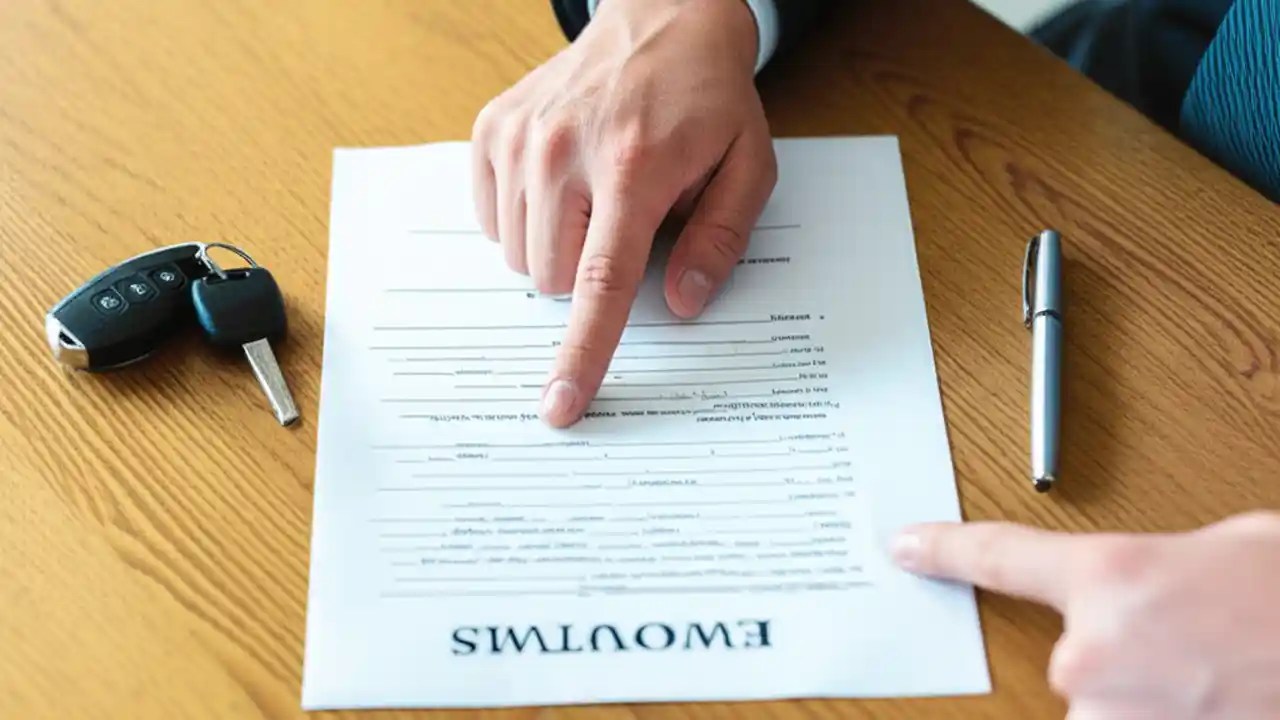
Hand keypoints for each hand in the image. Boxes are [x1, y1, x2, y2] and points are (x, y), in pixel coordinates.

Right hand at [471, 0, 776, 427]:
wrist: (661, 18)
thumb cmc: (707, 98)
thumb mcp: (747, 166)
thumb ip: (719, 240)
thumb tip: (681, 303)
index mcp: (633, 168)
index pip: (601, 284)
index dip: (582, 354)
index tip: (561, 404)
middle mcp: (564, 152)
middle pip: (555, 280)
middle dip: (591, 273)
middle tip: (626, 220)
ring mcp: (522, 138)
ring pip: (520, 258)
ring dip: (559, 248)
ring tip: (597, 195)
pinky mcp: (493, 129)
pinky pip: (494, 222)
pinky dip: (528, 221)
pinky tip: (563, 184)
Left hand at [892, 512, 1279, 717]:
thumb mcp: (1218, 552)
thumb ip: (1146, 584)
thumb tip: (1131, 606)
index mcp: (1107, 579)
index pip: (998, 558)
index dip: (947, 552)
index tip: (907, 548)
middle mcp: (1094, 658)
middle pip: (1079, 672)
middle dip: (1130, 668)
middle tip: (1202, 653)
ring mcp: (1121, 719)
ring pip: (1110, 714)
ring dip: (1157, 701)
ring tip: (1222, 681)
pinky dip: (1175, 712)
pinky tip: (1217, 695)